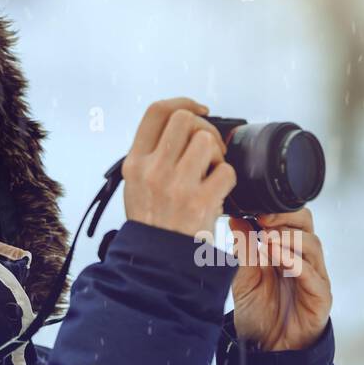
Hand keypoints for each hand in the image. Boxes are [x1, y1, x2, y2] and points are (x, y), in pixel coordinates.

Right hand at [121, 97, 235, 238]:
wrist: (156, 263)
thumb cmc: (151, 224)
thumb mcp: (136, 185)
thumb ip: (152, 155)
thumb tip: (182, 128)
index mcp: (135, 162)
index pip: (157, 112)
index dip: (182, 101)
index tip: (198, 109)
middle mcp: (153, 169)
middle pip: (185, 119)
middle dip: (204, 128)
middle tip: (209, 148)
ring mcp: (176, 185)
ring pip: (207, 140)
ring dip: (217, 153)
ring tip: (212, 172)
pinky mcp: (200, 201)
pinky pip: (226, 171)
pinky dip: (228, 178)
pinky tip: (219, 191)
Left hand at [228, 207, 332, 351]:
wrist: (265, 349)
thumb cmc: (258, 314)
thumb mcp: (244, 278)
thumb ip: (243, 250)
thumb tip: (236, 219)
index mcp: (286, 252)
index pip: (292, 221)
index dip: (278, 213)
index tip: (256, 211)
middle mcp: (303, 261)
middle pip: (307, 227)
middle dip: (287, 219)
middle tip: (264, 220)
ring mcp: (314, 278)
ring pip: (313, 247)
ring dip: (290, 240)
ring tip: (268, 240)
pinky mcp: (320, 298)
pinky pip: (315, 277)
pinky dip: (298, 265)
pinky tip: (282, 261)